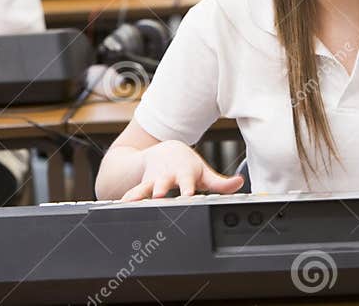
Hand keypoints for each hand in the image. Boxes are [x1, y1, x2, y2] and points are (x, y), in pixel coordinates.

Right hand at [121, 139, 243, 200]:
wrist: (166, 151)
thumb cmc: (187, 166)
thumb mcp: (204, 174)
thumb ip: (221, 183)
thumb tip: (239, 182)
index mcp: (184, 175)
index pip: (188, 184)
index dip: (188, 191)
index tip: (189, 197)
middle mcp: (167, 178)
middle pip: (163, 186)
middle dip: (160, 192)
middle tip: (159, 197)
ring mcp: (152, 182)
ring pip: (144, 189)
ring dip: (140, 196)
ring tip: (132, 204)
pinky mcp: (141, 186)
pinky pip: (132, 193)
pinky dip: (127, 200)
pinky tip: (119, 208)